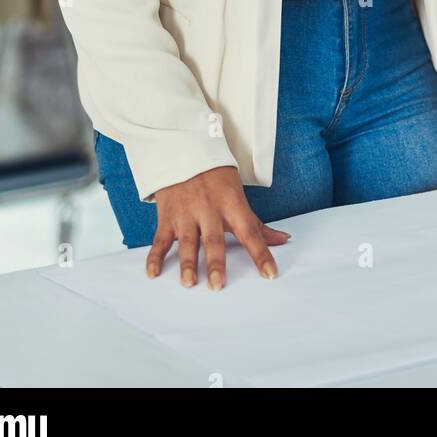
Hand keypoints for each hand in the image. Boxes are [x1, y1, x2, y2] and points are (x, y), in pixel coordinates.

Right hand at [148, 166, 290, 288]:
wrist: (185, 152)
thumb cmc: (217, 178)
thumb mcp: (238, 196)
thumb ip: (257, 224)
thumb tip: (284, 240)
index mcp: (231, 204)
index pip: (250, 231)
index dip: (261, 253)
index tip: (270, 273)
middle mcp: (209, 210)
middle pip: (214, 238)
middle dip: (215, 262)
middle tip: (217, 285)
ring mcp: (186, 214)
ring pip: (187, 241)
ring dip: (187, 262)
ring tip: (188, 283)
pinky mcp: (167, 216)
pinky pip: (160, 239)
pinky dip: (154, 256)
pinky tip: (153, 273)